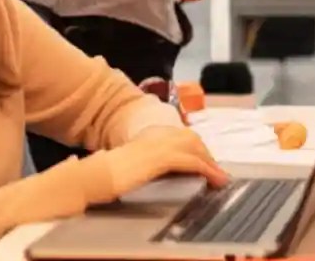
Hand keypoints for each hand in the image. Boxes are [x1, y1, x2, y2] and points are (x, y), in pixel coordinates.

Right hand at [92, 127, 228, 203]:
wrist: (94, 175)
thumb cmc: (105, 173)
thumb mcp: (129, 163)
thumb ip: (144, 162)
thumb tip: (150, 170)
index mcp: (148, 135)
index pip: (180, 137)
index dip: (196, 149)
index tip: (206, 161)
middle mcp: (156, 136)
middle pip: (192, 140)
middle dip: (206, 154)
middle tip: (217, 170)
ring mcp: (159, 145)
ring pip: (194, 149)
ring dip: (210, 163)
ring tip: (220, 178)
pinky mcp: (162, 158)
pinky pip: (191, 162)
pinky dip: (205, 170)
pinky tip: (213, 179)